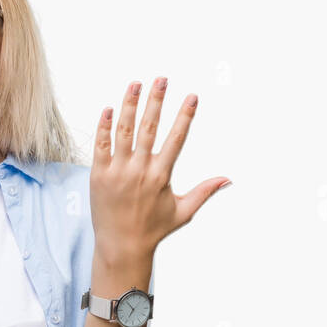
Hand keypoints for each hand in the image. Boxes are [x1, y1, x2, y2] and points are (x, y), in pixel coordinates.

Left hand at [89, 77, 230, 263]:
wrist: (121, 247)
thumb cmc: (153, 230)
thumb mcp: (183, 211)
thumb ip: (205, 192)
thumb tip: (228, 180)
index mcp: (161, 176)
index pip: (176, 139)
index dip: (185, 116)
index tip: (192, 96)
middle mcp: (139, 171)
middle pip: (149, 127)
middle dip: (156, 101)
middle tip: (162, 79)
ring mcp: (117, 172)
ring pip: (123, 131)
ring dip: (129, 105)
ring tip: (135, 84)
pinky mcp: (98, 175)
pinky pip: (101, 145)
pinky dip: (104, 126)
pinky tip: (109, 108)